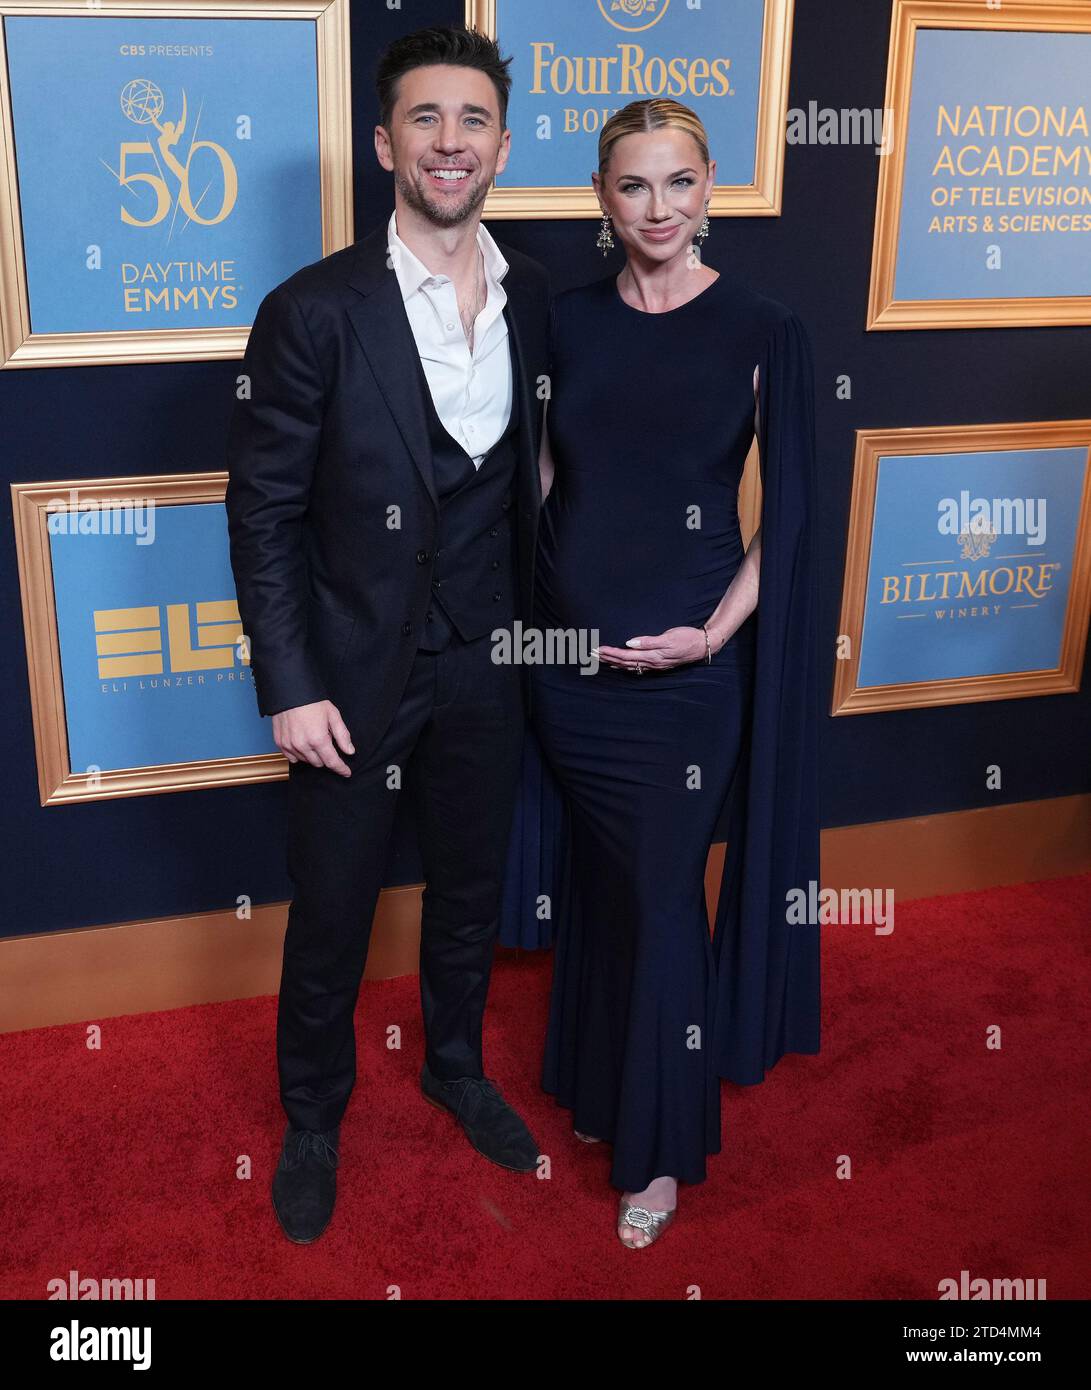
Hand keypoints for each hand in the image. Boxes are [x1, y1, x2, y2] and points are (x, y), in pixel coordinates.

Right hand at [272, 700, 354, 775]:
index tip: (346, 772)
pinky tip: (303, 743)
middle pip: (319, 763)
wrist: (289, 691)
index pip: (332, 762)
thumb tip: (349, 751)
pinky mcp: (280, 743)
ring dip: (313, 755)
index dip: (341, 769)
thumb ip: (342, 736)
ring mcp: (290, 746)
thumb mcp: (333, 715)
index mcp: (318, 739)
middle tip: (326, 741)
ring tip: (313, 738)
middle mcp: (303, 745)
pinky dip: (299, 754)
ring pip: (306, 761)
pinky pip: (292, 758)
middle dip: (326, 757)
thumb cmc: (312, 701)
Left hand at [594, 626, 709, 672]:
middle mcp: (651, 663)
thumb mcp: (669, 637)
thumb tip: (630, 643)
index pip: (625, 655)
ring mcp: (654, 665)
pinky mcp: (657, 663)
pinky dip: (624, 666)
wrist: (702, 645)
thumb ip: (649, 641)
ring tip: (599, 659)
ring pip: (628, 666)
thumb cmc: (687, 638)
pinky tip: (617, 665)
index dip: (610, 653)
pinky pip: (636, 667)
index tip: (597, 649)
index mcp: (652, 656)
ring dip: (613, 662)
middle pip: (623, 662)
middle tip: (590, 654)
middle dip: (607, 658)